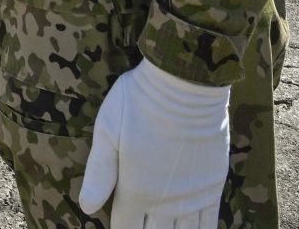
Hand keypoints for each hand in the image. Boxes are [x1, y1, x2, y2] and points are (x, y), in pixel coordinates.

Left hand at [76, 59, 231, 227]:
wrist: (185, 84)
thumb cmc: (140, 101)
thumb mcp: (108, 130)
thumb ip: (99, 172)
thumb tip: (86, 208)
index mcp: (135, 190)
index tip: (121, 225)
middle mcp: (164, 201)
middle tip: (144, 224)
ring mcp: (190, 196)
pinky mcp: (212, 186)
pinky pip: (208, 223)